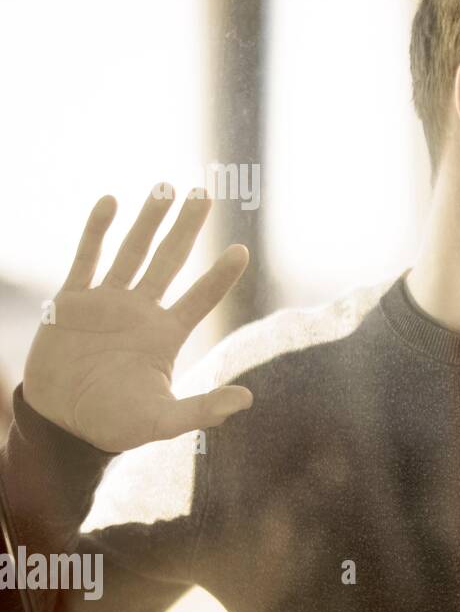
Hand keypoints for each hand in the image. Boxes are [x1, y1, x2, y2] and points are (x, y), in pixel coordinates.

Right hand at [21, 184, 252, 452]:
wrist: (61, 423)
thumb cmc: (114, 424)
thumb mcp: (161, 421)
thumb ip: (201, 411)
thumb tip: (246, 401)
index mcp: (166, 336)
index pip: (201, 297)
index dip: (220, 275)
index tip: (241, 250)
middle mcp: (141, 312)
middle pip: (170, 260)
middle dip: (187, 228)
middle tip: (205, 193)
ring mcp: (107, 303)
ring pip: (132, 252)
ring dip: (148, 221)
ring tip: (165, 187)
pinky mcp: (71, 302)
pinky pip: (86, 258)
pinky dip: (97, 230)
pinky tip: (110, 201)